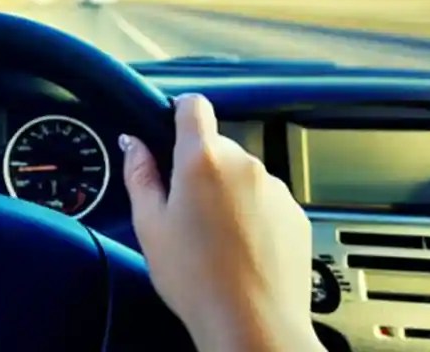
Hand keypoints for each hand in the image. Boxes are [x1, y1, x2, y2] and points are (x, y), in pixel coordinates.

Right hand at [121, 94, 320, 351]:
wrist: (252, 324)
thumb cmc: (199, 281)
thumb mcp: (150, 225)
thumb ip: (140, 175)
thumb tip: (134, 145)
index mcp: (202, 160)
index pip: (194, 106)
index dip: (180, 111)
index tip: (173, 126)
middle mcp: (244, 165)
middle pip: (217, 147)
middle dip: (200, 169)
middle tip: (185, 211)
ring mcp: (275, 189)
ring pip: (243, 177)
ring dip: (228, 195)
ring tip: (214, 240)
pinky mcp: (295, 214)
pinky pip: (267, 202)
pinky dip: (253, 216)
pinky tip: (240, 250)